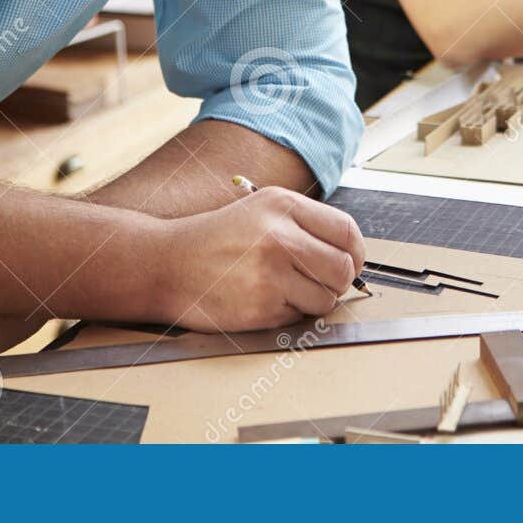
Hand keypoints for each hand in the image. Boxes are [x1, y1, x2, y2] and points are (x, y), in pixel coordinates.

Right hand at [146, 186, 363, 332]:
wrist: (166, 264)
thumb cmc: (216, 240)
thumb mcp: (261, 210)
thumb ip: (305, 225)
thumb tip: (350, 254)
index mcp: (284, 205)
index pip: (347, 230)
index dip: (356, 253)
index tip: (351, 263)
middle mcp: (280, 235)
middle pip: (343, 268)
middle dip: (338, 281)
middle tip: (321, 283)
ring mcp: (270, 273)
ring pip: (326, 298)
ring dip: (313, 301)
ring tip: (284, 290)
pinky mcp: (261, 307)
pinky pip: (298, 317)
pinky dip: (287, 314)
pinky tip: (261, 298)